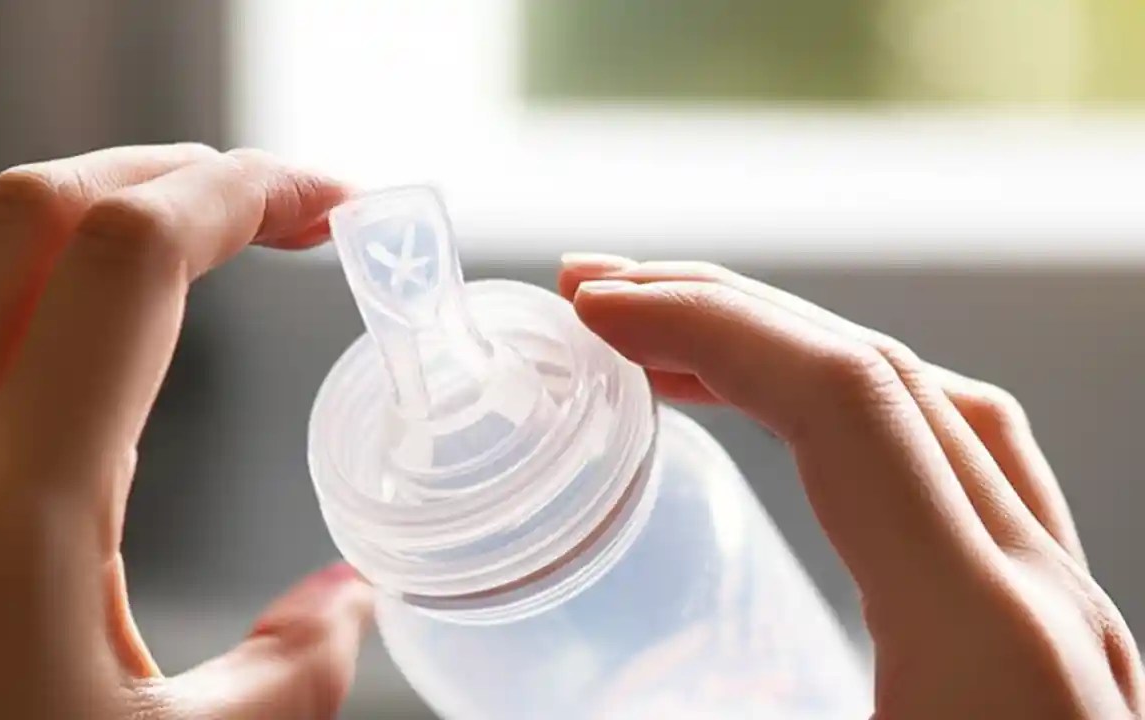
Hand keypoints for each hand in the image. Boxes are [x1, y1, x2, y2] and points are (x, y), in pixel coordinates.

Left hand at [0, 145, 371, 719]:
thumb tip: (351, 602)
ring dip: (67, 204)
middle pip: (35, 206)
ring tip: (160, 233)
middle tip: (265, 210)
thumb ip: (291, 678)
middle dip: (171, 175)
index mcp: (20, 507)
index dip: (244, 193)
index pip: (134, 258)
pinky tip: (30, 308)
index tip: (325, 204)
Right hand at [560, 254, 1142, 719]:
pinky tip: (795, 440)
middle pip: (887, 379)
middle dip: (730, 313)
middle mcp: (1045, 602)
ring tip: (677, 350)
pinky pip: (963, 476)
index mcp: (985, 636)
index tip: (593, 309)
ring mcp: (1062, 622)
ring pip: (936, 413)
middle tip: (603, 299)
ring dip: (795, 354)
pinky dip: (860, 420)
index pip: (843, 400)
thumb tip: (508, 703)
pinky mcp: (1048, 654)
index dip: (706, 323)